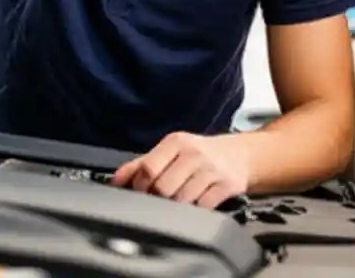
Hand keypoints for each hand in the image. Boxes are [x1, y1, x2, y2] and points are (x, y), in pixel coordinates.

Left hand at [110, 132, 249, 208]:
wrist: (239, 155)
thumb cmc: (199, 155)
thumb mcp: (170, 151)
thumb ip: (141, 164)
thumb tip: (115, 180)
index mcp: (176, 142)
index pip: (148, 168)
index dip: (139, 186)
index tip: (140, 193)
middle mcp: (194, 154)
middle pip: (163, 188)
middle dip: (157, 199)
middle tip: (159, 201)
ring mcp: (211, 170)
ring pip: (182, 201)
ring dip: (176, 207)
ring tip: (178, 202)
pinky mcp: (226, 186)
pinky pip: (202, 208)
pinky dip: (195, 211)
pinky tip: (195, 205)